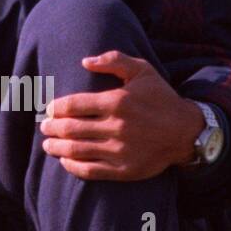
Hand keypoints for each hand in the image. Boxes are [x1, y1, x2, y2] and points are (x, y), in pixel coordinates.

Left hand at [38, 50, 203, 181]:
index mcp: (118, 101)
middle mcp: (117, 126)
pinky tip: (65, 161)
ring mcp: (120, 150)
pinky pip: (90, 170)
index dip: (56, 108)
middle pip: (71, 128)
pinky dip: (72, 166)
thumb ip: (114, 60)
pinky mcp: (124, 169)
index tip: (50, 110)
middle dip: (52, 128)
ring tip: (48, 145)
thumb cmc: (161, 98)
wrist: (186, 132)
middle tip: (44, 128)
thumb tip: (85, 61)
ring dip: (56, 148)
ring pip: (76, 150)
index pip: (74, 105)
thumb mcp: (143, 70)